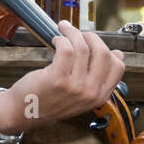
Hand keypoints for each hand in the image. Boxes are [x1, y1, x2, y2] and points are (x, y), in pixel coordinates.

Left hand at [0, 21, 125, 132]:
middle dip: (91, 37)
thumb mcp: (82, 95)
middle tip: (79, 33)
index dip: (108, 49)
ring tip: (64, 30)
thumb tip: (117, 54)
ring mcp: (75, 87)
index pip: (117, 67)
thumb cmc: (51, 99)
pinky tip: (56, 40)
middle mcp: (91, 92)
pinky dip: (62, 39)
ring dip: (73, 33)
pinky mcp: (58, 79)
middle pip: (102, 53)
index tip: (95, 42)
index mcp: (100, 96)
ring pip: (83, 47)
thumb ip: (97, 77)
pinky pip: (66, 49)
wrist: (26, 112)